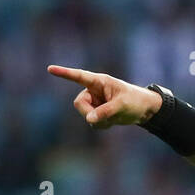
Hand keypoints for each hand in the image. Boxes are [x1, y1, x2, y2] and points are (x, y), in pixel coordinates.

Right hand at [47, 66, 161, 127]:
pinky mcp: (97, 112)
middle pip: (79, 103)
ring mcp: (95, 102)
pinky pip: (92, 122)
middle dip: (89, 113)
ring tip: (113, 118)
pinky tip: (112, 122)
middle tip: (104, 118)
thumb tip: (89, 120)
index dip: (64, 73)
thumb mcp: (121, 106)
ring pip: (86, 115)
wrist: (144, 110)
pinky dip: (101, 125)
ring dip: (99, 121)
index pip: (79, 76)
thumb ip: (105, 112)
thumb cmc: (135, 101)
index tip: (50, 69)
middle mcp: (94, 90)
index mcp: (99, 82)